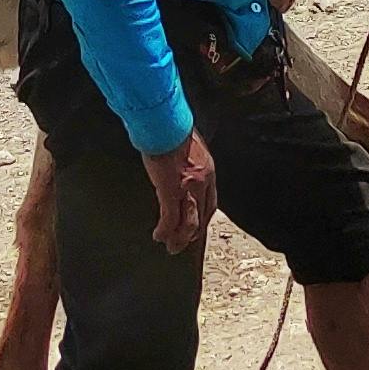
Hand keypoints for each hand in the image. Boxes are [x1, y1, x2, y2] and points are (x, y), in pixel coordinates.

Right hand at [144, 128, 217, 252]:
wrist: (165, 122)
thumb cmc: (172, 129)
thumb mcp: (189, 146)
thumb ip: (189, 160)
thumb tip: (180, 166)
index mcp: (208, 171)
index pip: (210, 203)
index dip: (203, 218)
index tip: (196, 229)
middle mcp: (202, 183)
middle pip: (202, 217)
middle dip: (193, 234)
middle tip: (182, 244)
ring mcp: (188, 189)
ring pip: (188, 223)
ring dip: (179, 238)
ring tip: (171, 247)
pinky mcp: (171, 191)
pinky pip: (170, 218)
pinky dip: (165, 230)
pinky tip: (158, 236)